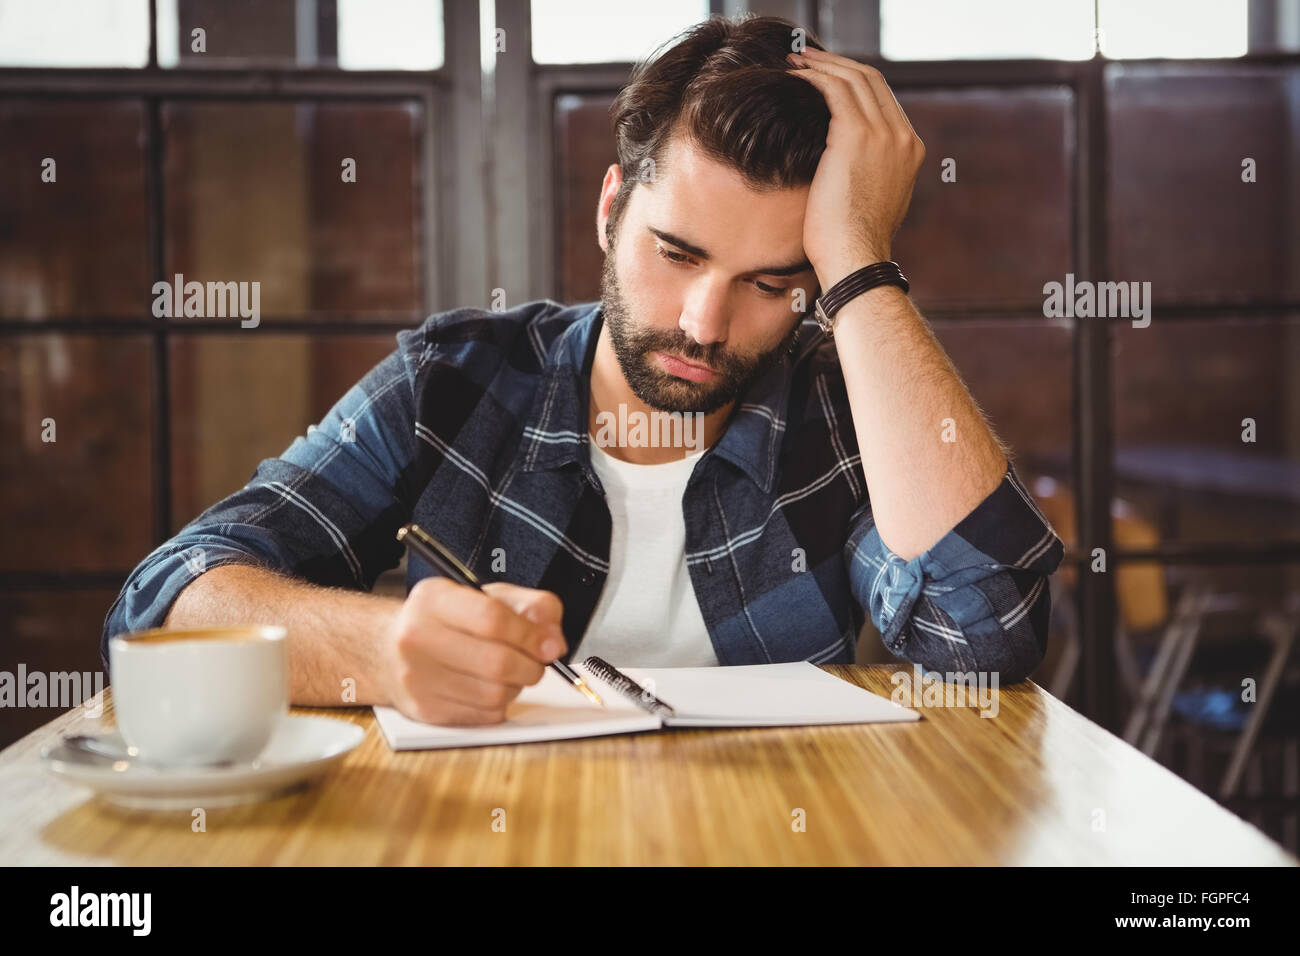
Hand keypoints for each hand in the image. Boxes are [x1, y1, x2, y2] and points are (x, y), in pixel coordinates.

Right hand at [377, 578, 566, 724]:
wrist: (387, 649)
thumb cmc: (444, 621)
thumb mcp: (485, 596)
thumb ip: (530, 607)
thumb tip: (553, 641)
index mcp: (433, 599)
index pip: (492, 619)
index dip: (531, 635)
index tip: (550, 644)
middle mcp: (416, 637)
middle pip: (497, 662)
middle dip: (531, 666)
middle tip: (537, 662)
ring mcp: (416, 677)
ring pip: (494, 694)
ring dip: (516, 686)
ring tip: (509, 673)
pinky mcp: (424, 710)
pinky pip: (484, 715)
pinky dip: (499, 704)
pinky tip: (489, 687)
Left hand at [786, 47, 924, 288]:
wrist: (854, 259)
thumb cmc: (850, 244)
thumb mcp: (869, 203)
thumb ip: (868, 175)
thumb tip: (847, 168)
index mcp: (909, 151)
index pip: (883, 99)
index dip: (853, 81)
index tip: (826, 77)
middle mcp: (902, 137)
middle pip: (871, 80)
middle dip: (837, 64)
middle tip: (807, 59)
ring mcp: (884, 134)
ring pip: (853, 78)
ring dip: (821, 65)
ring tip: (795, 62)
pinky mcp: (857, 135)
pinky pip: (834, 90)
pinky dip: (813, 78)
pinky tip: (793, 78)